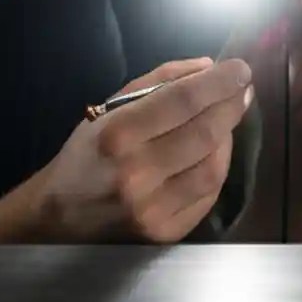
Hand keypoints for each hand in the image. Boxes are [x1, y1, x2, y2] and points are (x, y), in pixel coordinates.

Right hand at [26, 57, 253, 242]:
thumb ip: (158, 84)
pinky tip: (213, 155)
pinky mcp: (165, 233)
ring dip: (227, 139)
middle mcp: (136, 173)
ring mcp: (153, 208)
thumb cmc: (86, 155)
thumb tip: (208, 68)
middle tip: (243, 90)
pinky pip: (208, 196)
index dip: (218, 82)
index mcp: (117, 134)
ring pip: (213, 167)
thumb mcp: (109, 110)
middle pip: (204, 133)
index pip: (182, 101)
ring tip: (225, 122)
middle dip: (231, 106)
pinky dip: (216, 170)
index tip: (240, 69)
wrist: (58, 216)